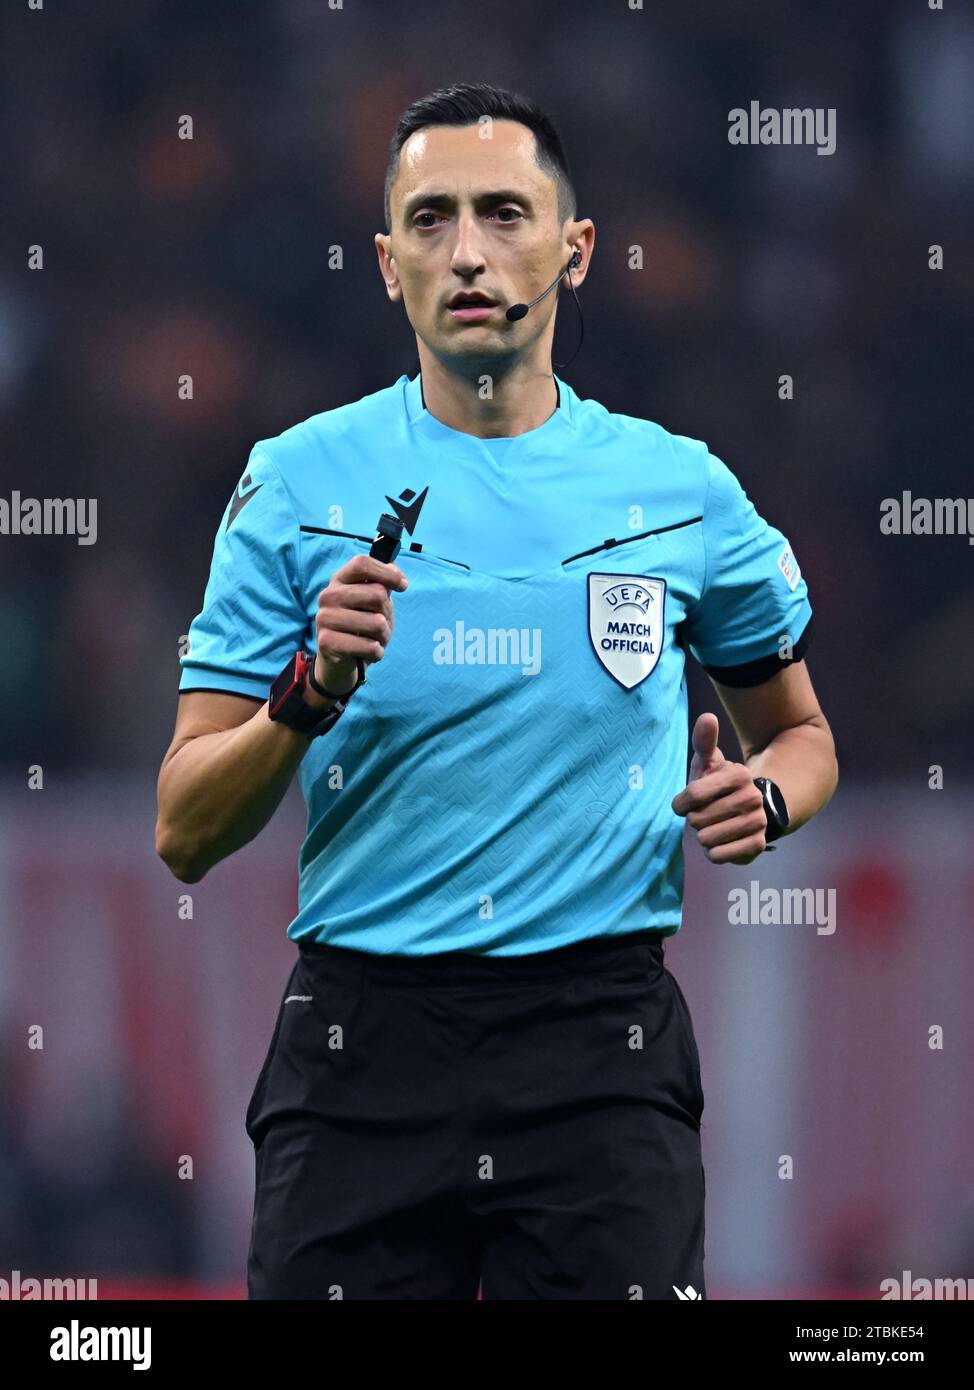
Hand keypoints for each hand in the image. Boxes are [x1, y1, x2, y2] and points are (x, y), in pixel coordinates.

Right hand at [312, 553, 407, 700]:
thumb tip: (396, 574)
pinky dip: (376, 652)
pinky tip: (367, 652)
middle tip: (380, 625)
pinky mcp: (326, 642)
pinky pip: (369, 646)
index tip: (403, 585)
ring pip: (376, 623)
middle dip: (387, 614)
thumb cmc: (362, 626)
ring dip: (383, 636)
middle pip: (377, 594)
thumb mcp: (374, 603)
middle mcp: (328, 596)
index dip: (387, 572)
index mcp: (339, 580)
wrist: (341, 661)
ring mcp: (324, 618)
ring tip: (374, 640)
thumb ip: (383, 585)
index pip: (362, 563)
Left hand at [671, 713, 767, 864]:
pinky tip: (722, 842)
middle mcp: (752, 797)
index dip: (681, 803)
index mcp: (739, 774)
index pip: (692, 795)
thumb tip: (708, 717)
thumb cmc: (718, 787)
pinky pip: (718, 856)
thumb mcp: (708, 764)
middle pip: (698, 819)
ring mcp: (757, 822)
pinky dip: (713, 853)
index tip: (683, 804)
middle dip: (695, 820)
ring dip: (703, 837)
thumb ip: (704, 741)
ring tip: (714, 827)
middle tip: (706, 814)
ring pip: (706, 839)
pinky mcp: (757, 845)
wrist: (746, 813)